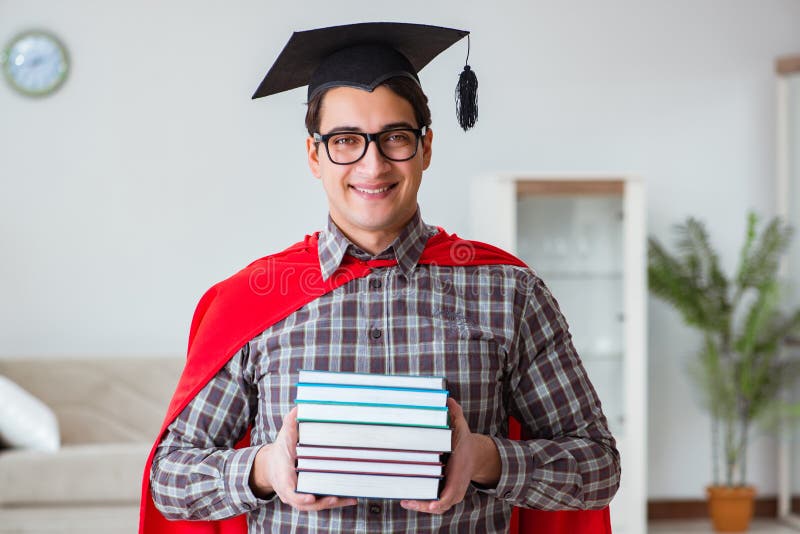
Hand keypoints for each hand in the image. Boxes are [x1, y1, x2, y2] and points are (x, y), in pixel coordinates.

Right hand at [249, 407, 357, 510]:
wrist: (271, 467)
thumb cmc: (280, 452)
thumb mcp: (284, 437)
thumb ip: (291, 424)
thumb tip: (299, 408)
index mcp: (283, 478)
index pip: (289, 491)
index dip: (299, 496)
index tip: (310, 497)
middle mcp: (291, 492)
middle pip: (305, 503)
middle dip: (320, 502)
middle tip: (334, 498)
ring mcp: (300, 497)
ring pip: (316, 505)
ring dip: (333, 503)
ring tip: (349, 498)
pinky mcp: (309, 497)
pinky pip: (322, 502)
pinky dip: (336, 501)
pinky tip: (351, 498)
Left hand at [400, 398, 499, 514]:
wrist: (476, 456)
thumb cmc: (465, 443)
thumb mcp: (463, 428)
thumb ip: (456, 414)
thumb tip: (449, 399)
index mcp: (460, 473)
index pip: (453, 492)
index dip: (442, 499)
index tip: (432, 503)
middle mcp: (456, 487)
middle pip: (441, 504)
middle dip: (426, 505)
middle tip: (409, 501)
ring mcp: (451, 492)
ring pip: (437, 507)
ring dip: (421, 507)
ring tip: (405, 502)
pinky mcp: (445, 493)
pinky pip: (434, 504)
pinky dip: (422, 504)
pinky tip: (407, 500)